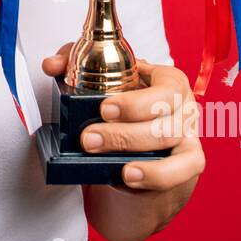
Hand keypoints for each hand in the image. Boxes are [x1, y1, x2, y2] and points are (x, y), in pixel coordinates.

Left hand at [41, 42, 205, 196]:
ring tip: (105, 159)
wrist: (134, 156)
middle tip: (88, 139)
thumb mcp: (102, 85)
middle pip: (163, 119)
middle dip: (122, 133)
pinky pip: (182, 170)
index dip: (135, 101)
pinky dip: (156, 174)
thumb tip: (51, 65)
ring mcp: (187, 136)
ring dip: (134, 152)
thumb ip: (74, 66)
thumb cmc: (122, 112)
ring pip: (170, 141)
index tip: (104, 109)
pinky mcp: (188, 165)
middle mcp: (184, 107)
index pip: (165, 86)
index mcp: (168, 82)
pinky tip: (129, 175)